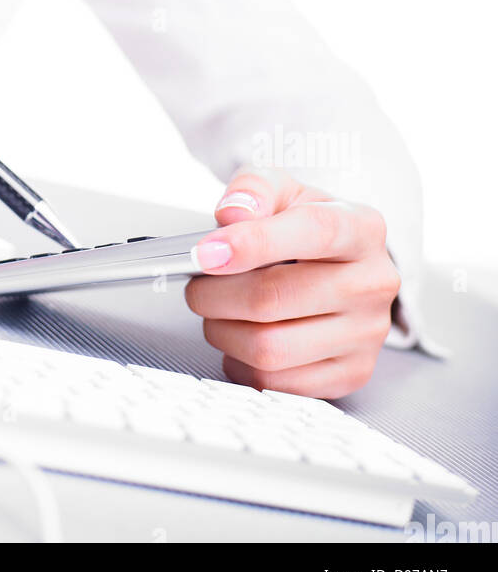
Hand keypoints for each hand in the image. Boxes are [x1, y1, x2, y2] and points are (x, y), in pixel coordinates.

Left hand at [184, 165, 401, 397]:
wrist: (336, 264)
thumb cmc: (303, 226)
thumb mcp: (281, 189)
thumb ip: (254, 189)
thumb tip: (234, 215)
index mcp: (361, 228)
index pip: (313, 232)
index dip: (253, 243)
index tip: (205, 253)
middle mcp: (372, 283)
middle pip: (274, 297)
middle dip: (215, 293)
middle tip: (197, 284)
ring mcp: (366, 334)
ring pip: (269, 348)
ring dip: (222, 330)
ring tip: (216, 311)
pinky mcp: (351, 373)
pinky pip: (274, 383)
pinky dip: (240, 361)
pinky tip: (240, 336)